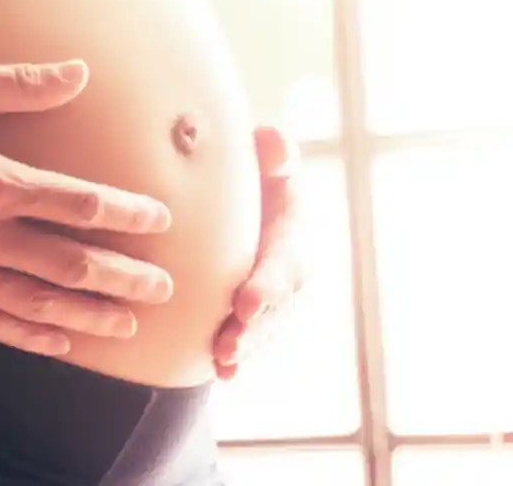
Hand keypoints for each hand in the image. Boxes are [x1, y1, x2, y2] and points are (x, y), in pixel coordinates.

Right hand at [0, 58, 174, 356]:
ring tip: (126, 325)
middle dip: (123, 278)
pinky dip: (27, 334)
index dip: (126, 214)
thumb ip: (17, 84)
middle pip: (69, 264)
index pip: (78, 204)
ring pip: (33, 301)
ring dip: (86, 314)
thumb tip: (78, 73)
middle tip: (163, 289)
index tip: (160, 220)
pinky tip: (57, 340)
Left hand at [212, 125, 303, 379]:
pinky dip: (240, 358)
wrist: (245, 190)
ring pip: (266, 326)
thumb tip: (270, 138)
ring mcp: (276, 291)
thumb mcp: (265, 156)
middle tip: (229, 344)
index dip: (268, 285)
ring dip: (247, 347)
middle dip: (256, 327)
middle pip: (277, 305)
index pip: (285, 261)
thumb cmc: (253, 170)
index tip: (245, 303)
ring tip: (223, 362)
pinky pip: (253, 335)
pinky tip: (222, 374)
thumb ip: (272, 149)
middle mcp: (289, 264)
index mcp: (291, 228)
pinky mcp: (257, 307)